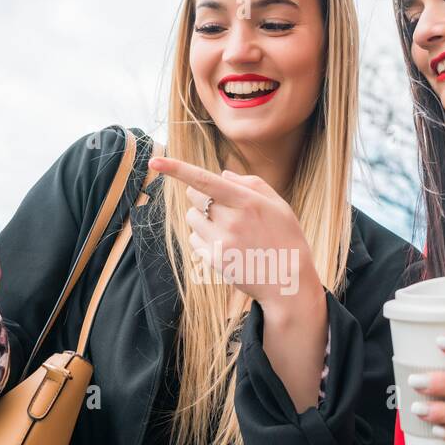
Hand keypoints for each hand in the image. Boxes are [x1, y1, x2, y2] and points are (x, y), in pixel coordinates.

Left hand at [149, 156, 319, 311]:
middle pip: (194, 196)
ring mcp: (221, 241)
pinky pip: (194, 241)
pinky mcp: (215, 260)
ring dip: (202, 218)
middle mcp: (231, 220)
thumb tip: (222, 174)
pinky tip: (226, 246)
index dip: (177, 169)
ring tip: (227, 230)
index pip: (204, 180)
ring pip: (192, 218)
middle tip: (220, 206)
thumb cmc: (287, 239)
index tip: (154, 162)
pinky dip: (203, 239)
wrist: (290, 282)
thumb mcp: (278, 205)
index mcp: (247, 201)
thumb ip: (251, 184)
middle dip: (201, 196)